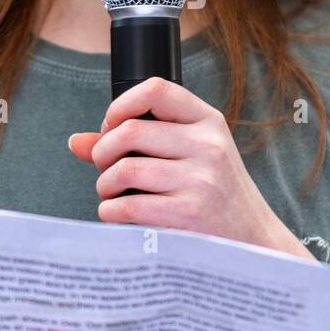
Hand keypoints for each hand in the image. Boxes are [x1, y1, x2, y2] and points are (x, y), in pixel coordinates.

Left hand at [67, 76, 315, 258]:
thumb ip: (137, 145)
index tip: (110, 126)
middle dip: (103, 151)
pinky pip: (127, 205)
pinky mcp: (189, 214)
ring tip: (111, 193)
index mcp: (209, 122)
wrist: (253, 241)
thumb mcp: (189, 157)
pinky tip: (117, 214)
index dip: (121, 104)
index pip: (156, 89)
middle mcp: (208, 146)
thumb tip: (76, 142)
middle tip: (104, 167)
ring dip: (104, 184)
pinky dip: (110, 211)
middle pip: (130, 130)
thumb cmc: (213, 195)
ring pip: (124, 169)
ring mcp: (201, 180)